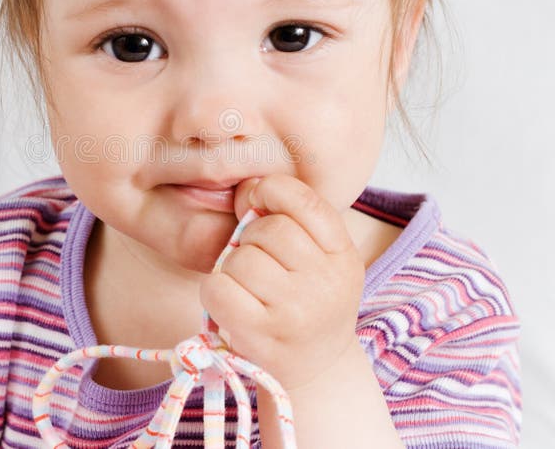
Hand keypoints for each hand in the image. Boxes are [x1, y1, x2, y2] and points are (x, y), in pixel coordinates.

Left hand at [199, 173, 364, 391]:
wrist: (317, 371)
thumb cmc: (308, 303)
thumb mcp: (319, 259)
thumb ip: (290, 218)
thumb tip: (246, 186)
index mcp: (343, 255)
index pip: (304, 201)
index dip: (271, 191)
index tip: (258, 203)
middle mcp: (326, 283)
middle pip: (268, 230)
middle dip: (251, 238)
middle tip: (257, 262)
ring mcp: (295, 312)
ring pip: (240, 258)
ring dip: (232, 267)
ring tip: (248, 286)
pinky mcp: (261, 335)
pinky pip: (218, 287)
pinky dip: (215, 290)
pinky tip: (231, 302)